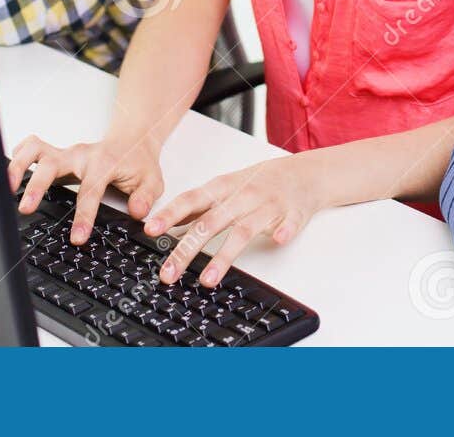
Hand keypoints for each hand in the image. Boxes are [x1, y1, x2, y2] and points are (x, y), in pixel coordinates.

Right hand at [7, 130, 165, 245]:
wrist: (133, 139)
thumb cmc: (138, 161)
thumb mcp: (152, 180)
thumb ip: (145, 197)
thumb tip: (137, 212)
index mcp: (104, 164)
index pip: (90, 191)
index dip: (84, 215)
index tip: (77, 237)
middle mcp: (80, 156)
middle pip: (52, 165)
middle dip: (37, 185)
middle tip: (26, 208)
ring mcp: (66, 153)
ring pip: (36, 150)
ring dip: (19, 166)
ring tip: (7, 187)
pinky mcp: (57, 154)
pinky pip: (32, 148)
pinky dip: (19, 158)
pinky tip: (10, 175)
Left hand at [143, 155, 322, 286]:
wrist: (303, 174)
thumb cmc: (259, 183)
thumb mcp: (225, 188)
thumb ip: (198, 207)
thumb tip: (166, 224)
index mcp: (223, 188)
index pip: (191, 200)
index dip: (170, 215)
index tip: (150, 230)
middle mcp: (242, 196)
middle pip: (210, 223)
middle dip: (186, 250)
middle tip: (168, 273)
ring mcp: (267, 206)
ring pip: (243, 231)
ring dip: (224, 256)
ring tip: (207, 280)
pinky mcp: (291, 216)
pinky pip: (288, 224)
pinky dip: (283, 231)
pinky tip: (278, 240)